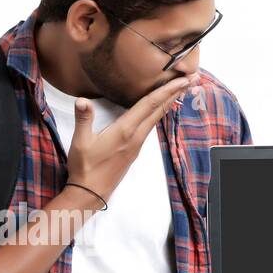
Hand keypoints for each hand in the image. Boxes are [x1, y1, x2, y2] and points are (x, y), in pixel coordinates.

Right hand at [65, 76, 188, 204]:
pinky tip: (159, 111)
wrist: (90, 193)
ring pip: (156, 119)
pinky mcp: (133, 151)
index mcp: (125, 131)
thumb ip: (83, 119)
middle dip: (176, 93)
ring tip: (179, 91)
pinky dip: (158, 114)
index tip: (183, 79)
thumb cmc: (85, 168)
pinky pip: (150, 127)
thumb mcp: (81, 142)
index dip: (167, 90)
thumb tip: (82, 101)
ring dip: (169, 103)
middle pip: (159, 110)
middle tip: (192, 79)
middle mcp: (135, 137)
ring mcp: (136, 145)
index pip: (149, 105)